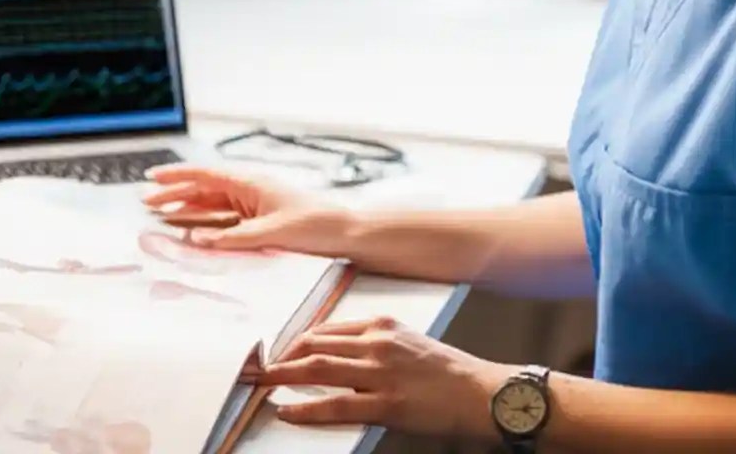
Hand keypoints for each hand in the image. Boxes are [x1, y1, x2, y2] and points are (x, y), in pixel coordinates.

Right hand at [142, 165, 356, 257]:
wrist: (346, 231)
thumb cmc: (315, 225)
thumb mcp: (271, 233)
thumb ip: (233, 238)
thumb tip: (197, 239)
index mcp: (250, 183)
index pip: (204, 176)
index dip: (176, 176)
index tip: (151, 177)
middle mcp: (249, 189)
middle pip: (203, 189)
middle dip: (174, 192)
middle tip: (146, 201)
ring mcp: (255, 203)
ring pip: (212, 203)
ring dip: (187, 207)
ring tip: (161, 213)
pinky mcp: (261, 217)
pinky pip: (225, 217)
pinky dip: (206, 221)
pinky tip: (194, 230)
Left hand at [251, 316, 509, 440]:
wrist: (481, 393)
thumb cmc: (447, 372)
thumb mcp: (408, 343)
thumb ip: (373, 345)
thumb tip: (337, 356)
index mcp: (381, 325)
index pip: (324, 329)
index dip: (293, 342)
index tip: (273, 351)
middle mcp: (377, 343)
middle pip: (313, 345)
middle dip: (278, 356)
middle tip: (254, 366)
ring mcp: (380, 373)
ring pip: (318, 369)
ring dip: (282, 377)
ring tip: (259, 384)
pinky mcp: (387, 403)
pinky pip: (336, 405)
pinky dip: (306, 408)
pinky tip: (287, 410)